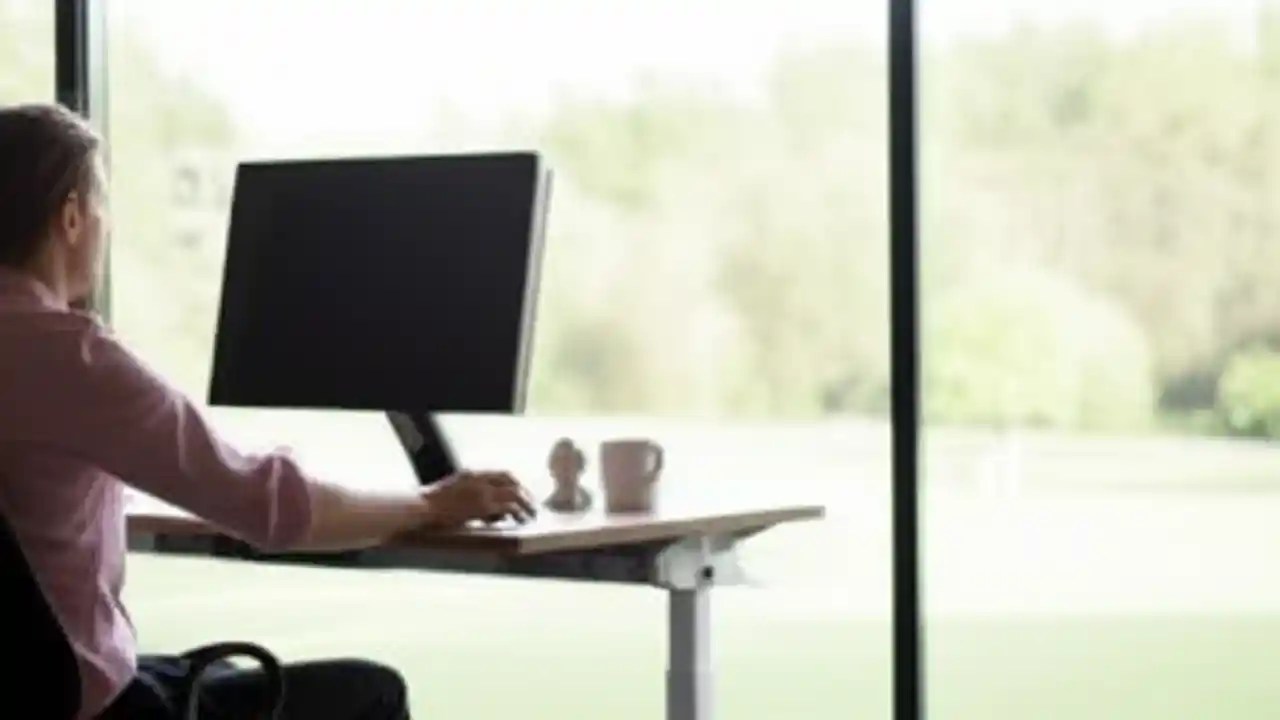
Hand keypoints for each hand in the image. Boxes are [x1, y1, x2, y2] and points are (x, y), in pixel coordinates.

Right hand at [419, 471, 536, 527]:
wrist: (419, 508)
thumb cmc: (428, 506)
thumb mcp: (451, 492)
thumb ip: (467, 494)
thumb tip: (483, 509)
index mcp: (471, 474)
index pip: (502, 474)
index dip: (516, 484)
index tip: (522, 494)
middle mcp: (479, 479)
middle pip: (511, 481)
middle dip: (524, 493)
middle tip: (530, 506)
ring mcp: (481, 491)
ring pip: (513, 494)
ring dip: (525, 505)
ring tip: (530, 516)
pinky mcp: (482, 506)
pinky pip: (507, 507)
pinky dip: (517, 513)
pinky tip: (520, 521)